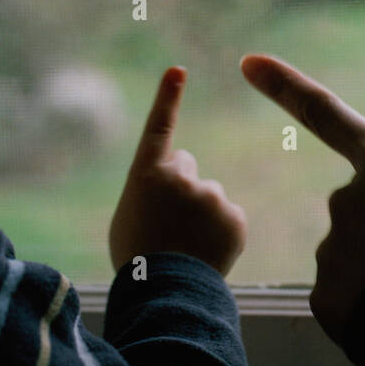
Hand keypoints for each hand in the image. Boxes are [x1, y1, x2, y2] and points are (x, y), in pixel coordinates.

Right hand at [108, 67, 246, 277]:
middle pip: (187, 169)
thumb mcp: (129, 217)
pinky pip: (228, 220)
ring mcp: (211, 195)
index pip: (159, 126)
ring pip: (209, 198)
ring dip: (201, 217)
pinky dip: (220, 235)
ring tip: (184, 248)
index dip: (168, 97)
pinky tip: (205, 255)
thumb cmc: (137, 260)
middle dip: (183, 188)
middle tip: (168, 224)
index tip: (178, 70)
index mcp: (147, 174)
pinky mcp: (235, 217)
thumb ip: (151, 191)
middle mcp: (181, 176)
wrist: (163, 295)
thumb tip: (172, 187)